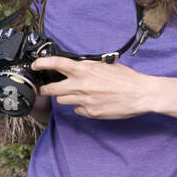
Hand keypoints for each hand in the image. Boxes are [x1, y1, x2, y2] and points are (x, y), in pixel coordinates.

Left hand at [31, 56, 156, 119]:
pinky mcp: (91, 113)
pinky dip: (80, 107)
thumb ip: (89, 66)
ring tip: (75, 94)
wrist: (141, 94)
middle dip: (45, 89)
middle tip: (44, 89)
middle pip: (51, 90)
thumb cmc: (126, 79)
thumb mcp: (106, 65)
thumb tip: (77, 65)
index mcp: (84, 70)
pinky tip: (90, 103)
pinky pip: (77, 110)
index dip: (42, 64)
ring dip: (65, 97)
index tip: (36, 65)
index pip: (56, 64)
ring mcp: (85, 101)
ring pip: (62, 101)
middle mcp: (81, 85)